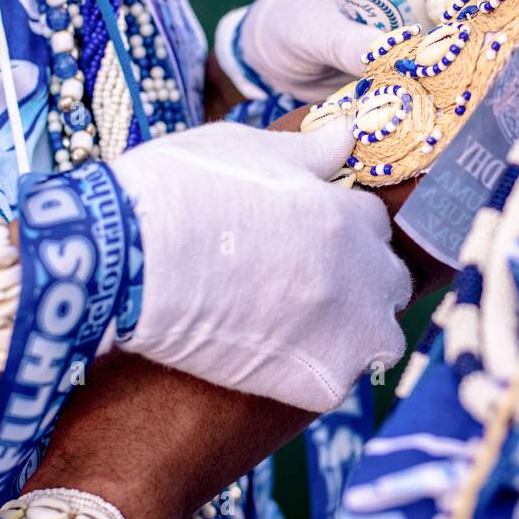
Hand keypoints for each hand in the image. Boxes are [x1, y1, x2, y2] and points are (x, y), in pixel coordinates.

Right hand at [108, 120, 410, 412]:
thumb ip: (306, 150)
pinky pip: (338, 383)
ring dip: (351, 335)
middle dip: (358, 283)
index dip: (341, 232)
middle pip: (389, 282)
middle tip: (301, 288)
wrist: (129, 260)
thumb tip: (346, 135)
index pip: (374, 225)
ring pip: (378, 339)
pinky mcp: (320, 380)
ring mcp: (346, 328)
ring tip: (296, 333)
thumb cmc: (174, 191)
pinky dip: (313, 376)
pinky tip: (272, 363)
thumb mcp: (243, 147)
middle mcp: (360, 270)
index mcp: (343, 212)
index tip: (308, 243)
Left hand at [217, 0, 510, 101]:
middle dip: (490, 1)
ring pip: (496, 16)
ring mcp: (448, 16)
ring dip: (491, 40)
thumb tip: (384, 54)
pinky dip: (479, 74)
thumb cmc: (296, 22)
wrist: (288, 62)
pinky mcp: (447, 56)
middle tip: (458, 40)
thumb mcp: (310, 29)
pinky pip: (477, 60)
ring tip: (465, 69)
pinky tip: (465, 93)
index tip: (440, 7)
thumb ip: (341, 39)